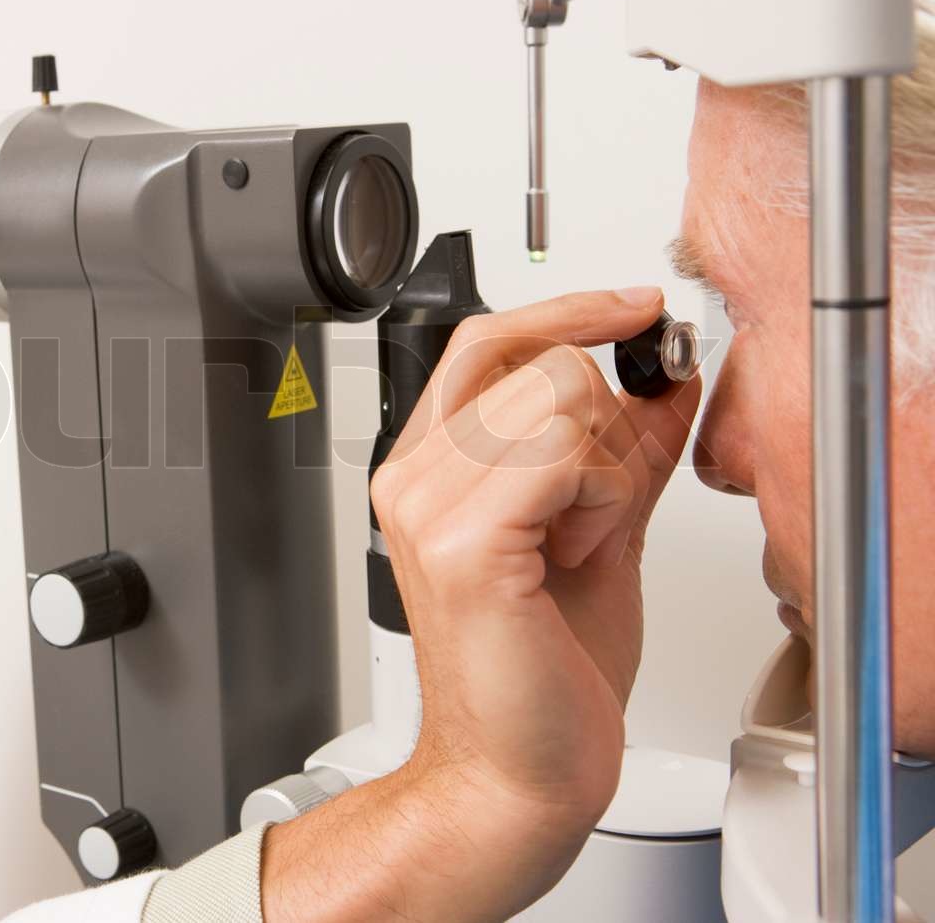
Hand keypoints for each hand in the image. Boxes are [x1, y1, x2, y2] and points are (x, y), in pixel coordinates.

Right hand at [262, 289, 700, 921]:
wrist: (518, 771)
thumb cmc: (543, 672)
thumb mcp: (600, 531)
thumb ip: (626, 449)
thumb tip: (666, 378)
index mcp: (431, 466)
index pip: (489, 338)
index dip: (568, 309)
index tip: (635, 309)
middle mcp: (415, 476)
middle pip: (541, 359)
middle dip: (606, 425)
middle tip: (597, 510)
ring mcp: (428, 506)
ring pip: (560, 398)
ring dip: (606, 471)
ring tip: (580, 542)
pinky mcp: (463, 543)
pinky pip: (564, 454)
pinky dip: (601, 501)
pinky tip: (576, 554)